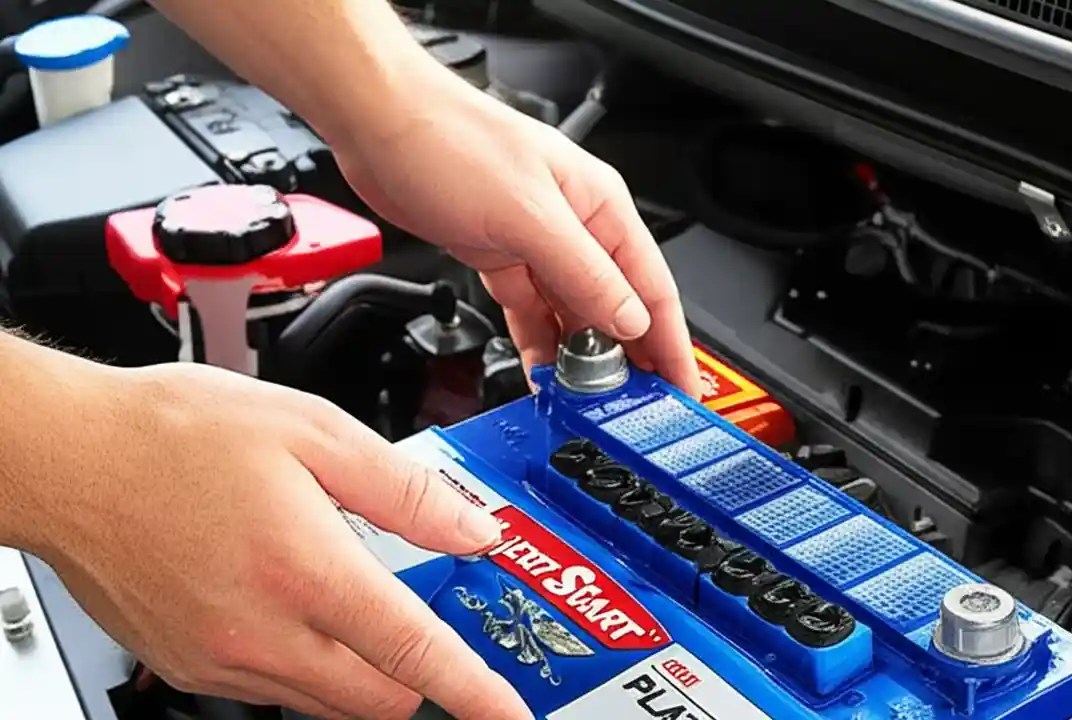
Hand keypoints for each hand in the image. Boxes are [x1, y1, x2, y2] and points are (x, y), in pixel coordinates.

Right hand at [22, 362, 531, 719]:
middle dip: (423, 677)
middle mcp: (263, 633)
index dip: (475, 691)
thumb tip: (472, 530)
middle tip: (434, 630)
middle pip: (380, 698)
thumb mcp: (312, 432)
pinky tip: (300, 607)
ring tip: (360, 604)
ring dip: (366, 672)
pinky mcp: (191, 667)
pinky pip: (277, 691)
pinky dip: (311, 667)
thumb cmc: (173, 434)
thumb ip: (405, 491)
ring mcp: (222, 661)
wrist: (69, 459)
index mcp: (305, 571)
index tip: (509, 712)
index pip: (414, 654)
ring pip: (330, 703)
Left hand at [330, 73, 700, 395]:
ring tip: (589, 402)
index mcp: (599, 208)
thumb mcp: (529, 217)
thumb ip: (584, 273)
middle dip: (630, 359)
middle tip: (638, 410)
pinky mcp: (499, 253)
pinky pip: (531, 310)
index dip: (672, 343)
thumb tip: (630, 319)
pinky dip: (538, 343)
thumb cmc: (450, 141)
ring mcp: (536, 241)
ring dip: (582, 358)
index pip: (652, 288)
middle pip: (617, 306)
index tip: (682, 388)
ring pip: (573, 313)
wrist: (378, 123)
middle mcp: (574, 226)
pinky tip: (543, 371)